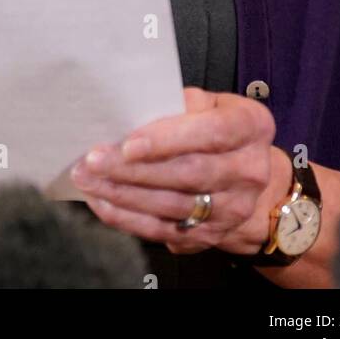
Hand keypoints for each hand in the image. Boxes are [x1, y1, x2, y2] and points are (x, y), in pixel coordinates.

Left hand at [70, 87, 292, 254]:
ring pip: (172, 206)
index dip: (168, 140)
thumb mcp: (209, 103)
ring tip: (88, 180)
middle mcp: (249, 171)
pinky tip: (103, 202)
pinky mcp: (212, 235)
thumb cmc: (219, 127)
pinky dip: (129, 218)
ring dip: (124, 194)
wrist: (251, 175)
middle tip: (93, 161)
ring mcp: (233, 209)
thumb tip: (128, 110)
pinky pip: (165, 230)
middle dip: (134, 170)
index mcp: (251, 127)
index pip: (211, 133)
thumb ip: (178, 104)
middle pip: (187, 174)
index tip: (129, 144)